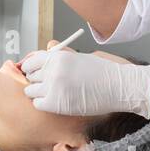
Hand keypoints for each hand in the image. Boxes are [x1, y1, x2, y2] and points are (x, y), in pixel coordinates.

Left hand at [22, 48, 149, 118]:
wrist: (119, 87)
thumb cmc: (102, 72)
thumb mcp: (80, 57)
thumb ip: (61, 53)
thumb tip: (48, 46)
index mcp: (57, 57)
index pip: (31, 61)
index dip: (30, 68)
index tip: (33, 73)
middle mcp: (52, 70)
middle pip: (30, 76)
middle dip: (36, 80)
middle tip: (47, 84)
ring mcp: (53, 87)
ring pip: (31, 91)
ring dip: (38, 92)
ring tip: (51, 94)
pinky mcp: (56, 104)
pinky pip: (38, 103)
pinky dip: (43, 103)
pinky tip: (55, 102)